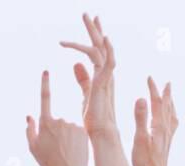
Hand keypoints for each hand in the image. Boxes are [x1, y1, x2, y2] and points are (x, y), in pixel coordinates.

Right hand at [26, 72, 89, 165]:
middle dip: (55, 133)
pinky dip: (75, 139)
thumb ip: (29, 130)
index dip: (45, 84)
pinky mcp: (82, 128)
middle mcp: (59, 119)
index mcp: (45, 122)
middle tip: (55, 151)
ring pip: (67, 127)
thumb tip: (29, 116)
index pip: (45, 98)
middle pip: (55, 121)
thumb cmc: (50, 163)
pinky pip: (77, 130)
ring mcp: (72, 123)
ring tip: (65, 153)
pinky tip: (75, 151)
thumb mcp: (33, 149)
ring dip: (65, 137)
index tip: (46, 71)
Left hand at [61, 13, 117, 137]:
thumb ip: (83, 78)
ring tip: (88, 18)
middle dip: (94, 29)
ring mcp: (106, 77)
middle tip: (86, 13)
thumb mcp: (86, 92)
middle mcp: (106, 72)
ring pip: (102, 49)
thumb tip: (75, 64)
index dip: (95, 35)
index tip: (91, 21)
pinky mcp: (105, 84)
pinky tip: (104, 39)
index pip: (96, 50)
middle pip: (100, 45)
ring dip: (95, 33)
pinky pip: (109, 63)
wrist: (101, 132)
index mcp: (101, 74)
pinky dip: (107, 51)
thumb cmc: (94, 116)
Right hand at [131, 77, 177, 165]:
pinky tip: (170, 120)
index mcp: (159, 125)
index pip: (157, 102)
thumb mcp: (139, 138)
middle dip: (164, 93)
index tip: (150, 77)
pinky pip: (172, 124)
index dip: (153, 89)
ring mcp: (168, 136)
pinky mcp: (167, 143)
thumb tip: (141, 98)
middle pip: (167, 106)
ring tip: (170, 97)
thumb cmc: (144, 162)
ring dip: (170, 104)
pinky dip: (171, 116)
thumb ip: (140, 118)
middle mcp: (166, 128)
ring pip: (172, 114)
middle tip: (164, 82)